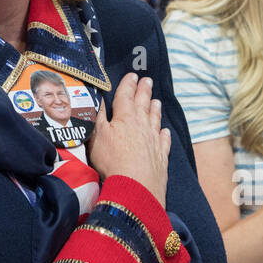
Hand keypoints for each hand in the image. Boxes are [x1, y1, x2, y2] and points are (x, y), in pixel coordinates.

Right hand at [87, 73, 170, 205]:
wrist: (136, 186)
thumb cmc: (112, 160)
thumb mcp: (97, 136)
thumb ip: (98, 116)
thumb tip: (98, 98)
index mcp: (125, 117)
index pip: (126, 95)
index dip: (128, 84)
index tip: (133, 75)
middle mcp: (142, 125)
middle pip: (143, 103)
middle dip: (144, 91)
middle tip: (147, 80)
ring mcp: (154, 140)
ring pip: (155, 119)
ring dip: (155, 109)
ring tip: (156, 100)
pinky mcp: (161, 156)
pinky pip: (163, 140)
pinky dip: (164, 134)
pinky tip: (165, 131)